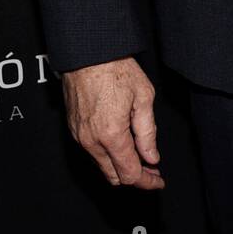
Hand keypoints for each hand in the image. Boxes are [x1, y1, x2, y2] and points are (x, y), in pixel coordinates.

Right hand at [61, 56, 163, 188]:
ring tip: (140, 154)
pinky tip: (121, 142)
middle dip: (135, 177)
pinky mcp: (73, 128)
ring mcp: (80, 136)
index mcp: (111, 135)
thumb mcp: (143, 96)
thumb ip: (147, 132)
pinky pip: (92, 151)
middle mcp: (91, 141)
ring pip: (102, 165)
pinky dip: (108, 154)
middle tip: (152, 169)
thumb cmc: (115, 68)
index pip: (130, 173)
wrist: (87, 52)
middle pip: (114, 177)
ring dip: (120, 165)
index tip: (158, 181)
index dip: (147, 181)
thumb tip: (151, 156)